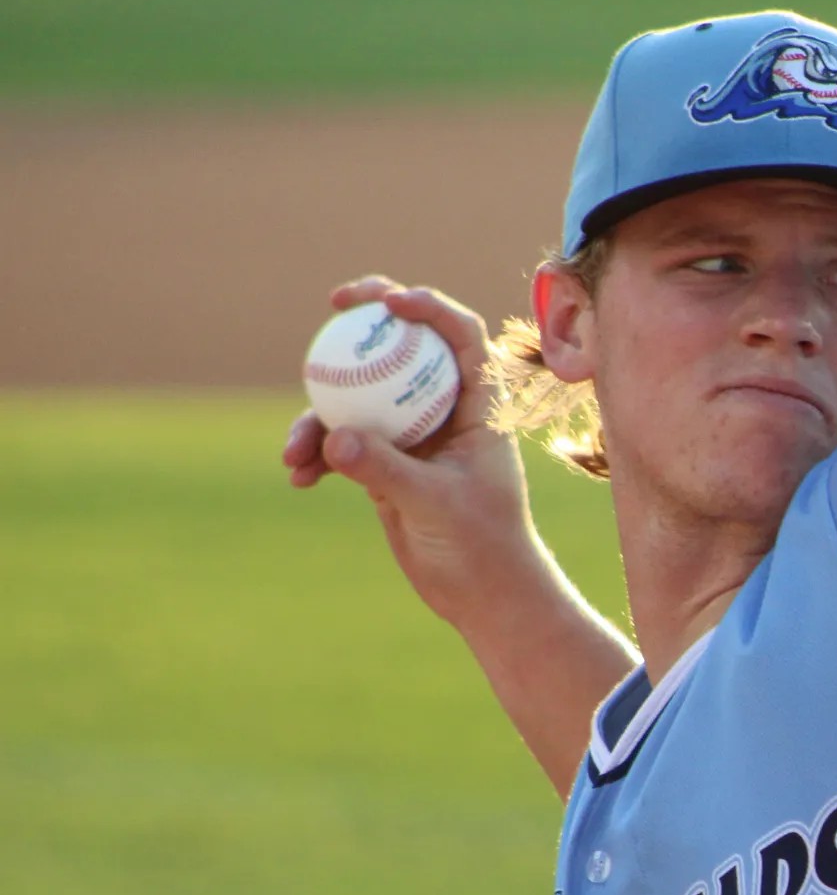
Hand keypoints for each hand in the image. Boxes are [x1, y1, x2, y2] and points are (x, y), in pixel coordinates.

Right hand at [282, 276, 546, 630]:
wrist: (480, 593)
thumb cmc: (482, 546)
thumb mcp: (437, 506)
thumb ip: (387, 471)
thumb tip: (335, 438)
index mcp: (478, 406)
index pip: (461, 336)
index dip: (429, 306)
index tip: (388, 302)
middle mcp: (444, 410)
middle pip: (405, 344)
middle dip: (369, 317)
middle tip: (336, 302)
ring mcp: (411, 433)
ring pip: (360, 395)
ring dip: (321, 412)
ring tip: (296, 450)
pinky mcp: (384, 461)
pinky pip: (340, 441)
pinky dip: (317, 454)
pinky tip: (297, 477)